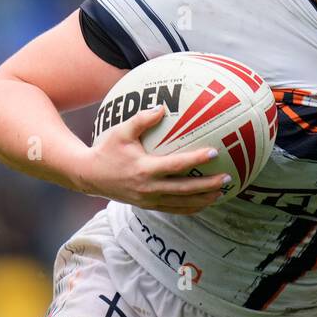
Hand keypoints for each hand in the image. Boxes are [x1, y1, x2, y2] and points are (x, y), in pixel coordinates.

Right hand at [74, 106, 230, 213]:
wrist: (89, 176)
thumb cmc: (106, 150)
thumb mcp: (121, 132)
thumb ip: (142, 119)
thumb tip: (162, 107)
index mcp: (144, 170)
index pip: (176, 166)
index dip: (196, 160)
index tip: (214, 153)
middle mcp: (148, 188)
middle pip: (184, 190)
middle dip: (208, 185)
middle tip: (227, 178)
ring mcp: (148, 200)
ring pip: (181, 203)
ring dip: (203, 199)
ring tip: (222, 192)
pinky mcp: (148, 205)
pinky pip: (174, 209)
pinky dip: (191, 207)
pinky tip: (205, 202)